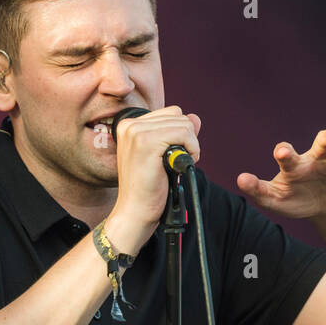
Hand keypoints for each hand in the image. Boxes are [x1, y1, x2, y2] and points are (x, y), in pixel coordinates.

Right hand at [112, 106, 200, 230]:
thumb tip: (195, 118)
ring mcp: (136, 132)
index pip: (170, 113)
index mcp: (130, 126)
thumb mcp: (164, 155)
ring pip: (183, 123)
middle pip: (178, 116)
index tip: (173, 155)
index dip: (180, 134)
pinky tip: (180, 165)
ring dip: (189, 145)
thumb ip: (179, 134)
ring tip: (176, 165)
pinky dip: (191, 149)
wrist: (135, 211)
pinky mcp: (146, 142)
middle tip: (176, 163)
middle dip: (186, 139)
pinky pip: (184, 133)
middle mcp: (130, 125)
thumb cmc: (148, 188)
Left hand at [235, 127, 325, 219]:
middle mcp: (322, 158)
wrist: (317, 205)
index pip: (289, 155)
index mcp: (298, 163)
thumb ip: (257, 189)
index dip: (285, 153)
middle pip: (325, 144)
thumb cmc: (292, 197)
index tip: (280, 151)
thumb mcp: (273, 199)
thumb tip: (240, 178)